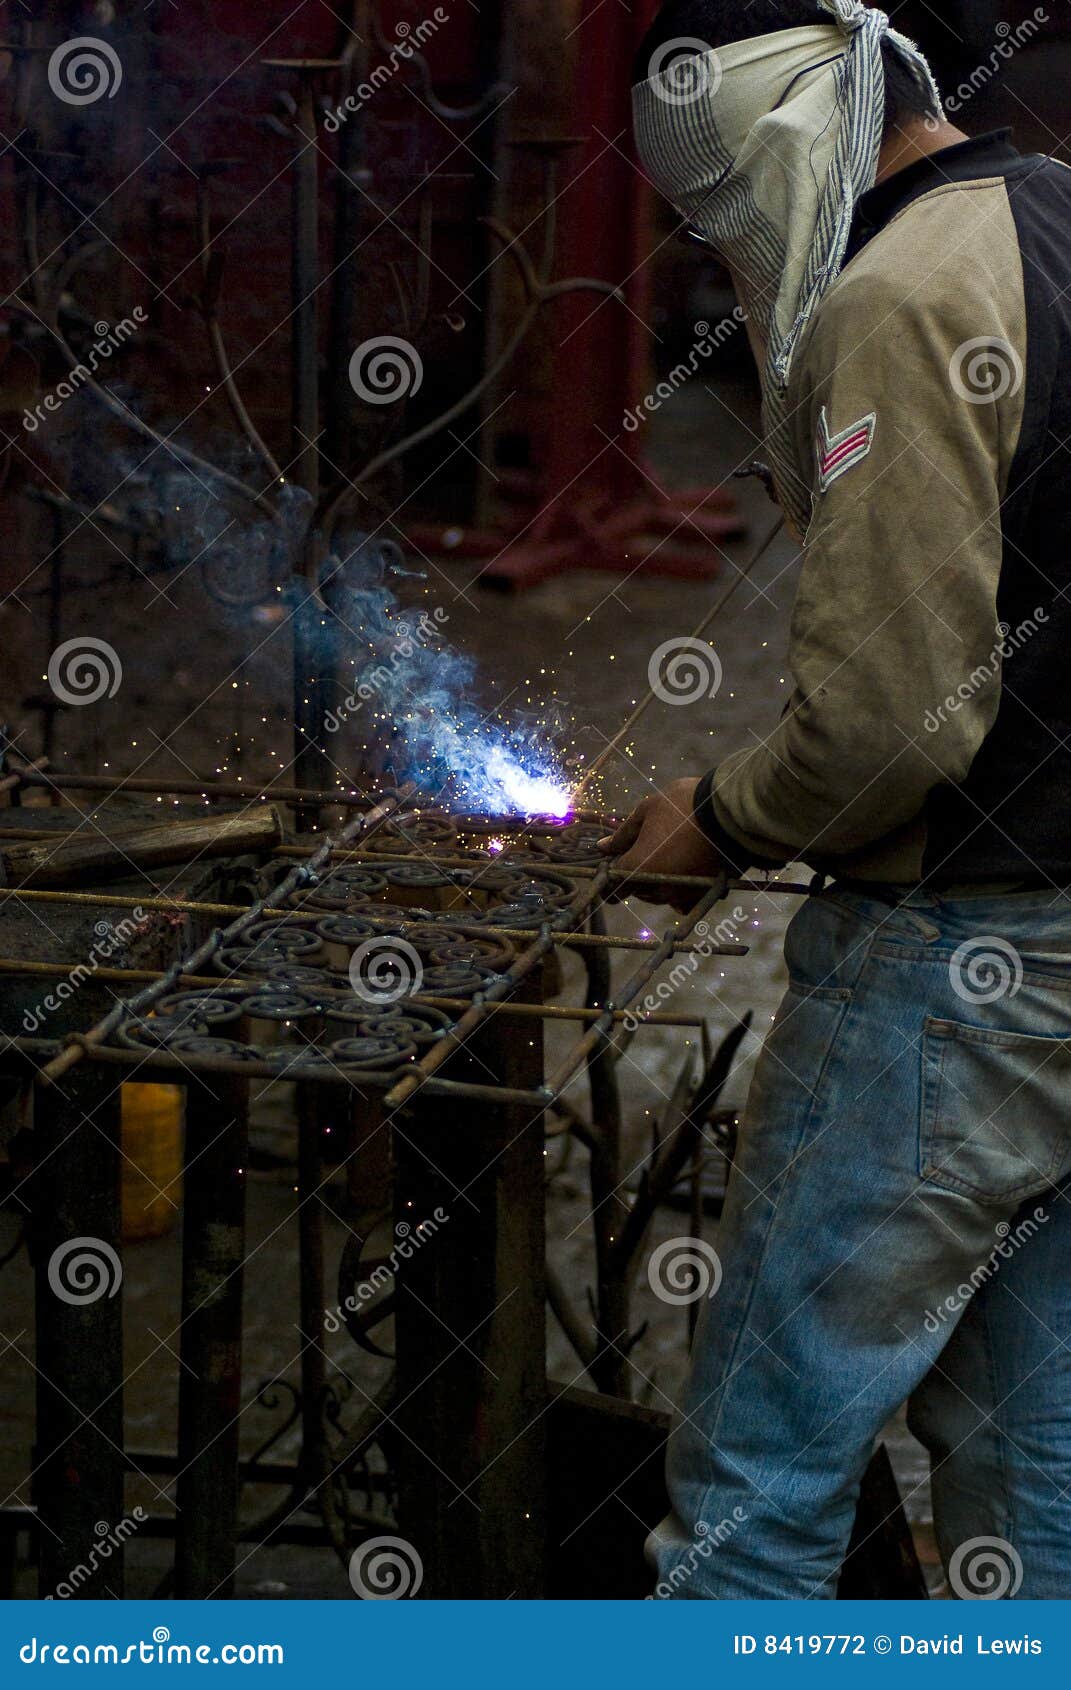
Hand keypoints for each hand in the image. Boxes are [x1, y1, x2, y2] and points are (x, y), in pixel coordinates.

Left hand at [598, 778, 728, 910]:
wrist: (728, 810)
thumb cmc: (682, 805)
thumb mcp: (646, 811)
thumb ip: (622, 834)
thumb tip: (603, 847)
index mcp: (637, 866)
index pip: (613, 881)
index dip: (611, 872)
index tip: (616, 860)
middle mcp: (657, 886)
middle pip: (636, 888)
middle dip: (634, 873)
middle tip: (645, 848)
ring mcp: (680, 893)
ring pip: (657, 896)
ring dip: (655, 881)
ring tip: (666, 855)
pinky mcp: (701, 893)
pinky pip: (681, 902)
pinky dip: (677, 892)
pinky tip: (680, 874)